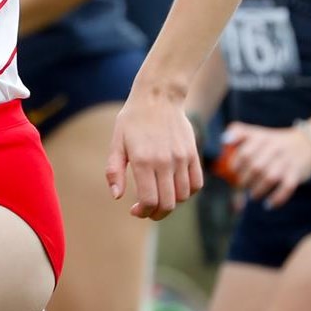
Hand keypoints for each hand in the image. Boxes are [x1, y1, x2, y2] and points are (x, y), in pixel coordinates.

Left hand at [106, 83, 202, 220]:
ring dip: (172, 203)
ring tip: (160, 198)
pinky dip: (188, 193)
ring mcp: (181, 158)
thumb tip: (117, 196)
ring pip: (183, 196)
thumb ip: (114, 170)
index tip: (135, 210)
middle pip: (168, 203)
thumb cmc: (133, 120)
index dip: (143, 212)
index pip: (149, 200)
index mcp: (142, 161)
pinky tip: (175, 189)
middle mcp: (164, 161)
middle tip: (147, 211)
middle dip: (156, 213)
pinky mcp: (193, 154)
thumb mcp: (117, 142)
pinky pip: (196, 183)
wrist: (158, 96)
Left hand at [220, 122, 310, 208]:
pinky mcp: (297, 174)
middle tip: (242, 186)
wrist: (307, 143)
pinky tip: (268, 205)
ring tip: (253, 195)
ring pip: (269, 178)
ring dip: (258, 191)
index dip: (236, 165)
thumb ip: (238, 132)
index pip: (245, 153)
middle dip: (245, 181)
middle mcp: (275, 149)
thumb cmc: (274, 142)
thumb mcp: (257, 133)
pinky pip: (287, 188)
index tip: (234, 172)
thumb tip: (224, 140)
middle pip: (256, 167)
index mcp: (263, 138)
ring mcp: (287, 162)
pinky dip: (276, 199)